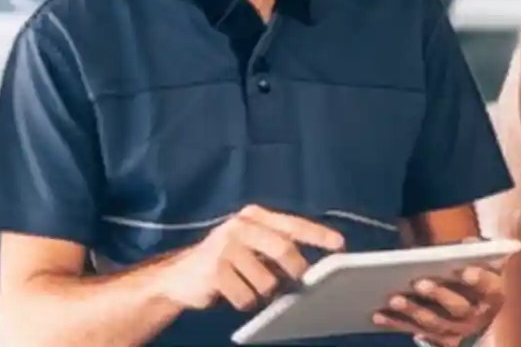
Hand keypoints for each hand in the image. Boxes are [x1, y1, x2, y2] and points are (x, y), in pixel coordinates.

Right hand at [158, 204, 344, 311]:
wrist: (181, 277)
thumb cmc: (227, 262)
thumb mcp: (252, 246)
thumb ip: (278, 248)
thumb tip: (311, 266)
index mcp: (254, 216)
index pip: (293, 224)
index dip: (318, 235)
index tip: (339, 245)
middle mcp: (240, 226)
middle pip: (284, 250)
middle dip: (297, 271)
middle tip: (298, 283)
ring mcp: (225, 247)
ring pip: (267, 281)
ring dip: (265, 293)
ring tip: (251, 287)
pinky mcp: (214, 271)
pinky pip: (246, 297)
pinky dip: (246, 303)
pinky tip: (234, 294)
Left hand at [372, 262, 503, 346]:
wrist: (476, 305)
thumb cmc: (473, 272)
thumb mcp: (479, 258)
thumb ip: (475, 250)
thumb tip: (468, 244)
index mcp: (493, 293)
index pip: (490, 287)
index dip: (479, 280)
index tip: (464, 270)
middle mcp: (478, 317)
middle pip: (458, 309)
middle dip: (438, 295)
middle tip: (418, 283)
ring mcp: (458, 331)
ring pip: (435, 324)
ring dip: (412, 312)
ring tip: (393, 300)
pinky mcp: (439, 339)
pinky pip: (416, 331)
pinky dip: (397, 324)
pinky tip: (378, 315)